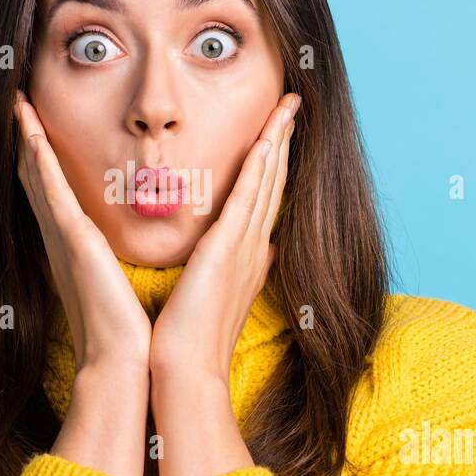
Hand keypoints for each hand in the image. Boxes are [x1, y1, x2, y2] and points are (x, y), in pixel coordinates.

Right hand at [13, 88, 152, 374]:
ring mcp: (62, 236)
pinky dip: (36, 157)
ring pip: (38, 174)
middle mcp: (62, 237)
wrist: (123, 362)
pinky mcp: (70, 239)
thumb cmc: (130, 330)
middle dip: (27, 138)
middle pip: (39, 176)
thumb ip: (130, 263)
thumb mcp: (129, 283)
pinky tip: (27, 129)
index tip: (41, 125)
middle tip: (17, 100)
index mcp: (78, 246)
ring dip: (25, 135)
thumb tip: (161, 248)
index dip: (45, 158)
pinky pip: (50, 189)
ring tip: (16, 100)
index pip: (58, 192)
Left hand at [149, 91, 299, 385]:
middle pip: (273, 182)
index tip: (276, 133)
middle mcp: (253, 248)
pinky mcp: (227, 251)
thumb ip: (220, 270)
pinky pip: (248, 199)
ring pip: (266, 182)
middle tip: (290, 105)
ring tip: (286, 107)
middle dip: (282, 141)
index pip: (264, 198)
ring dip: (277, 141)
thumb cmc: (187, 340)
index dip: (273, 163)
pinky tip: (267, 140)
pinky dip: (260, 168)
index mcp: (246, 258)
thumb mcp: (208, 295)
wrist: (185, 370)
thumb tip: (229, 253)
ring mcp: (244, 248)